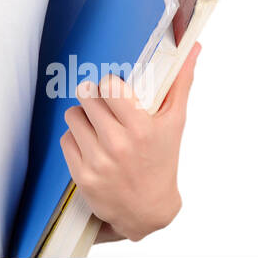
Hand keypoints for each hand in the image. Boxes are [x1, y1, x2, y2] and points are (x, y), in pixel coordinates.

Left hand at [60, 42, 200, 241]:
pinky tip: (92, 147)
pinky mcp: (82, 175)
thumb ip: (181, 82)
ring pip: (72, 115)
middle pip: (86, 96)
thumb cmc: (162, 160)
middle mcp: (118, 145)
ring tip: (99, 127)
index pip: (109, 86)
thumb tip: (192, 47)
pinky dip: (76, 140)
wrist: (148, 210)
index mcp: (141, 128)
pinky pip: (65, 139)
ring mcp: (98, 162)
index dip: (110, 85)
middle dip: (94, 99)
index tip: (115, 91)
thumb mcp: (174, 123)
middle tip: (105, 108)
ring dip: (83, 118)